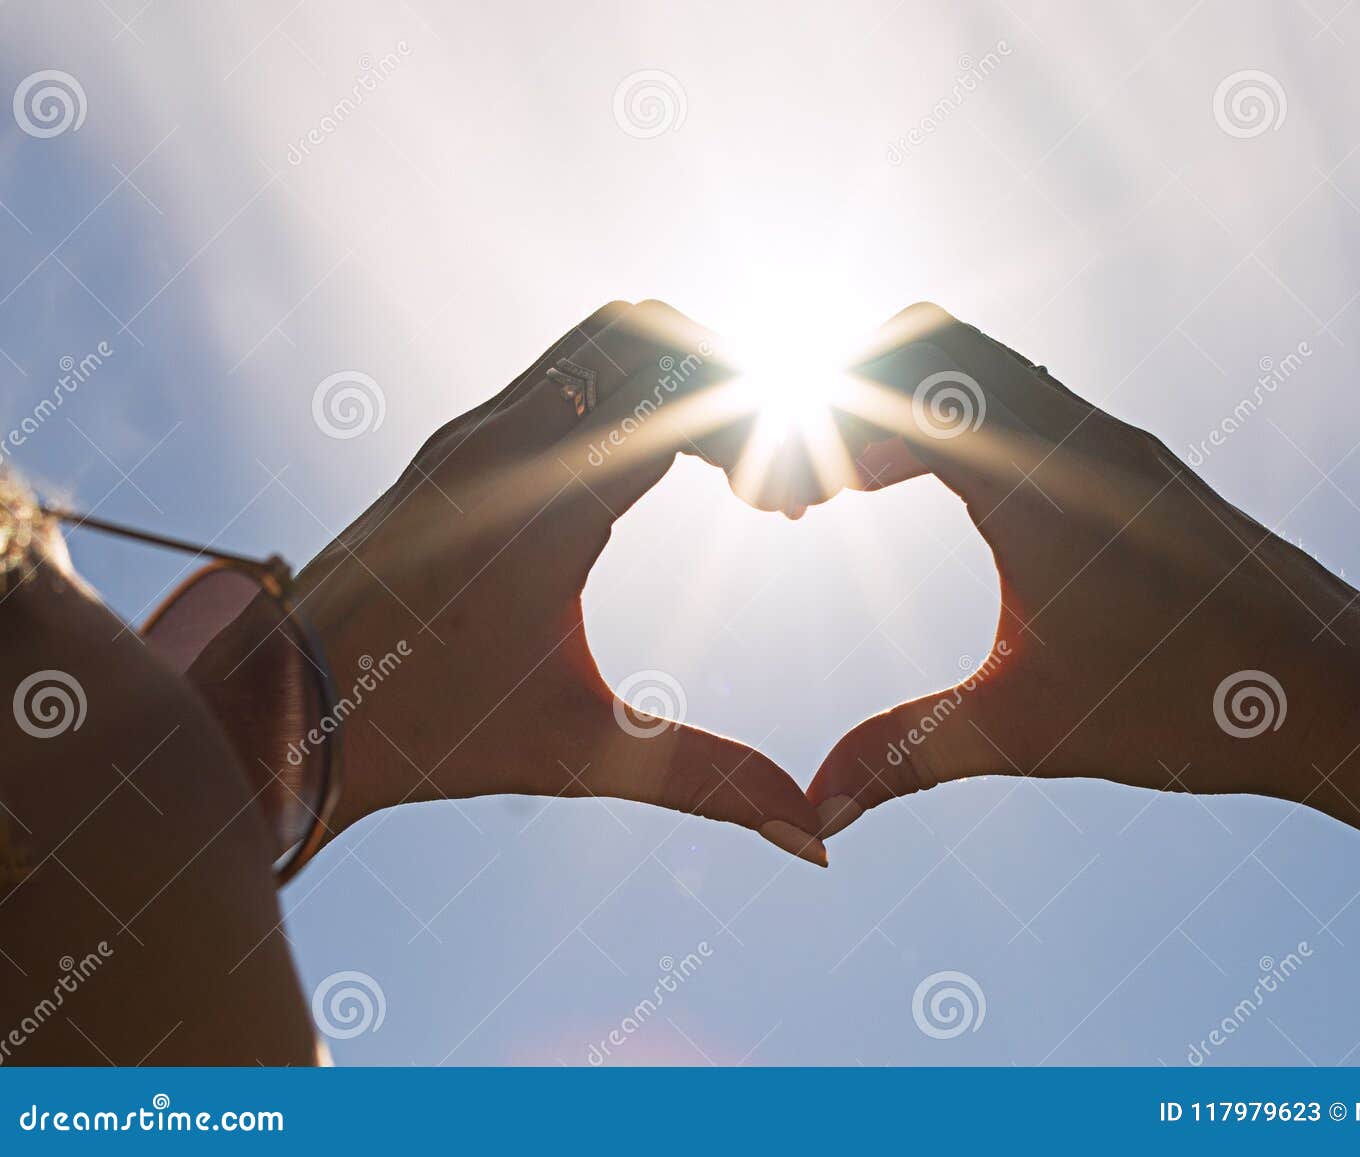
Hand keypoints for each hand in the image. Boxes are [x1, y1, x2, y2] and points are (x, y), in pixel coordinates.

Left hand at [291, 301, 826, 864]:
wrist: (278, 716)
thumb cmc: (423, 734)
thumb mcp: (582, 753)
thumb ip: (709, 781)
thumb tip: (814, 842)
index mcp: (549, 500)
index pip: (689, 391)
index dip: (766, 429)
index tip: (792, 512)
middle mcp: (505, 440)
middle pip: (646, 328)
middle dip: (725, 378)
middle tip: (760, 474)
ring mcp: (468, 434)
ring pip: (596, 339)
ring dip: (669, 377)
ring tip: (712, 472)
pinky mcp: (448, 447)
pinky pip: (554, 376)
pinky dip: (618, 395)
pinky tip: (639, 477)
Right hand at [806, 304, 1359, 908]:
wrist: (1346, 687)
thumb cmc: (1197, 704)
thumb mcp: (1029, 729)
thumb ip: (906, 756)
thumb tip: (811, 812)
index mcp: (1036, 477)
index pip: (892, 382)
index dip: (809, 428)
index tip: (776, 509)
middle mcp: (1071, 429)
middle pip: (923, 336)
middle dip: (839, 392)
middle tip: (806, 490)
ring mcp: (1105, 435)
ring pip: (976, 356)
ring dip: (898, 400)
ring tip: (856, 489)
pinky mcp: (1128, 457)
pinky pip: (1018, 391)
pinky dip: (953, 417)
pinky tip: (941, 499)